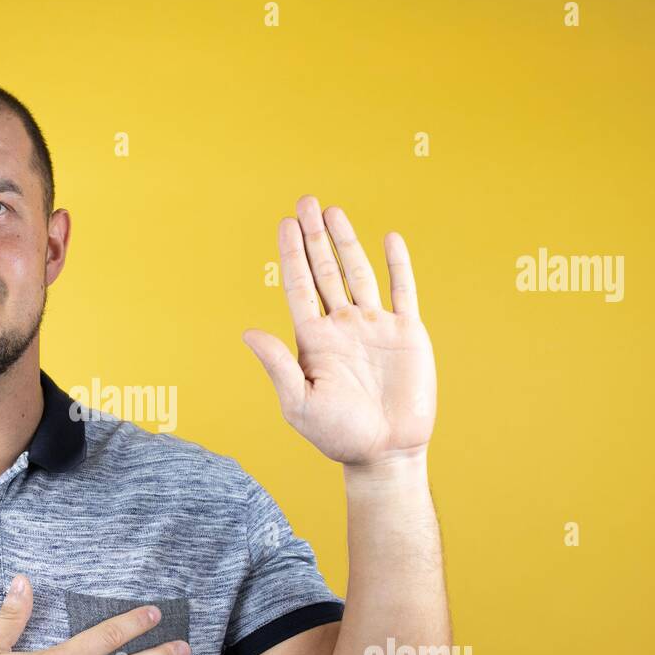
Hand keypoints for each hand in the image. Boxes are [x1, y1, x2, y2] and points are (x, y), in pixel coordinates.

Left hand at [242, 196, 436, 467]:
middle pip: (325, 271)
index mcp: (313, 340)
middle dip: (314, 236)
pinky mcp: (407, 334)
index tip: (285, 223)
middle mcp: (342, 327)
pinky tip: (388, 239)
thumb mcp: (299, 403)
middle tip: (305, 201)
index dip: (291, 254)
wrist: (384, 453)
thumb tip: (248, 333)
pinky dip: (396, 265)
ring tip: (333, 211)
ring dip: (346, 242)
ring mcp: (374, 327)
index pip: (298, 286)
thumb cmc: (337, 435)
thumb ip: (278, 365)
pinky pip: (402, 291)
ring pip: (358, 273)